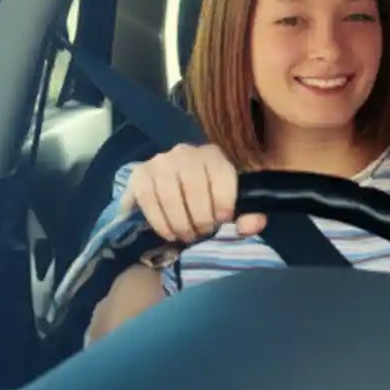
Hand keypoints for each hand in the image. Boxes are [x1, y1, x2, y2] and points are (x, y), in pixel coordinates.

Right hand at [118, 143, 266, 243]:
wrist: (173, 185)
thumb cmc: (208, 195)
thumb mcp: (232, 203)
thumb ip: (248, 216)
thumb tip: (250, 227)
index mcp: (213, 155)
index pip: (221, 177)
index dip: (224, 204)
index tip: (222, 222)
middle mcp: (185, 152)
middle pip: (194, 189)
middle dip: (200, 219)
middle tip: (202, 235)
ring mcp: (159, 162)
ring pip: (170, 197)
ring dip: (179, 224)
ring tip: (186, 236)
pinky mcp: (139, 174)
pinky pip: (147, 201)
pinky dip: (159, 223)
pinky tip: (169, 233)